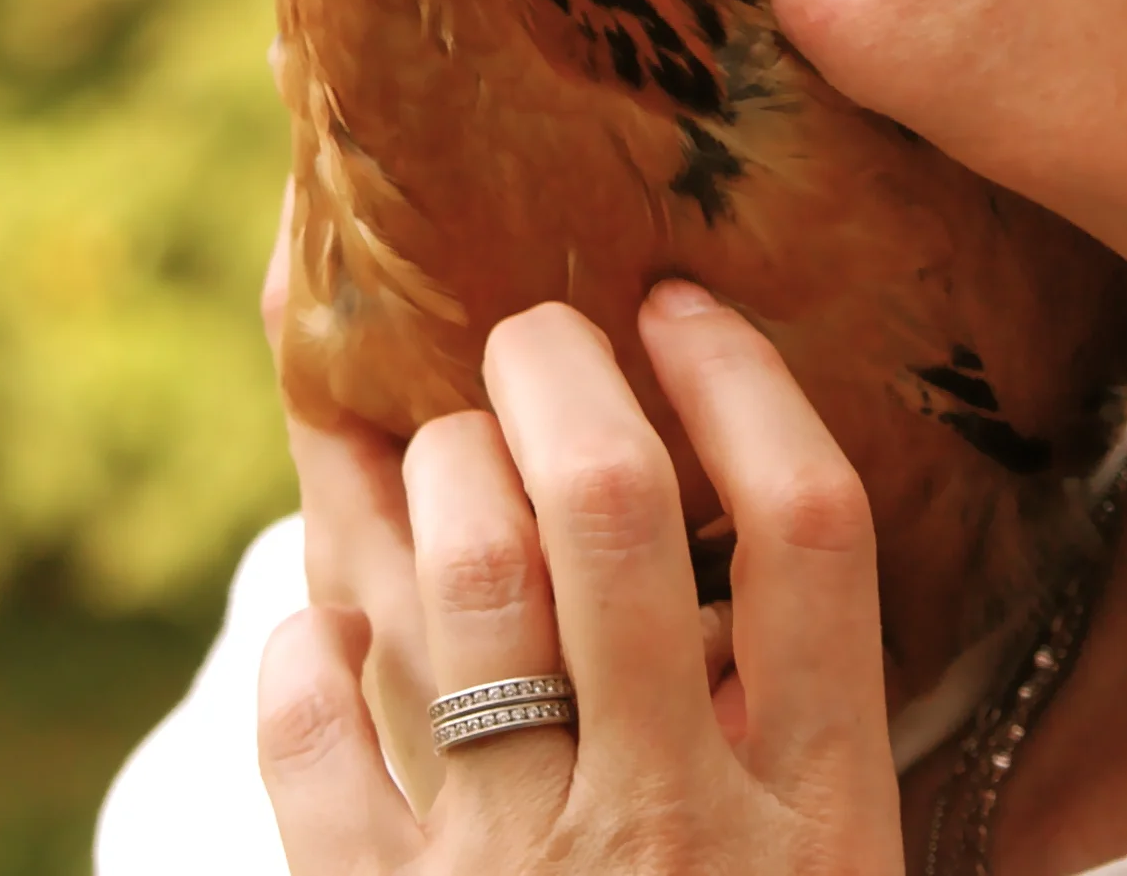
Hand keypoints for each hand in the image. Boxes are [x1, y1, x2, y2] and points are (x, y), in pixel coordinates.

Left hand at [257, 277, 904, 873]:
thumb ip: (808, 734)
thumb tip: (755, 528)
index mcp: (824, 817)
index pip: (808, 532)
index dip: (747, 386)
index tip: (686, 303)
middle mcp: (677, 827)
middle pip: (612, 514)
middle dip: (557, 374)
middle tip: (536, 325)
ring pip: (466, 582)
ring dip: (434, 471)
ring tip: (438, 436)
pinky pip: (316, 755)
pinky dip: (302, 659)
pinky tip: (318, 622)